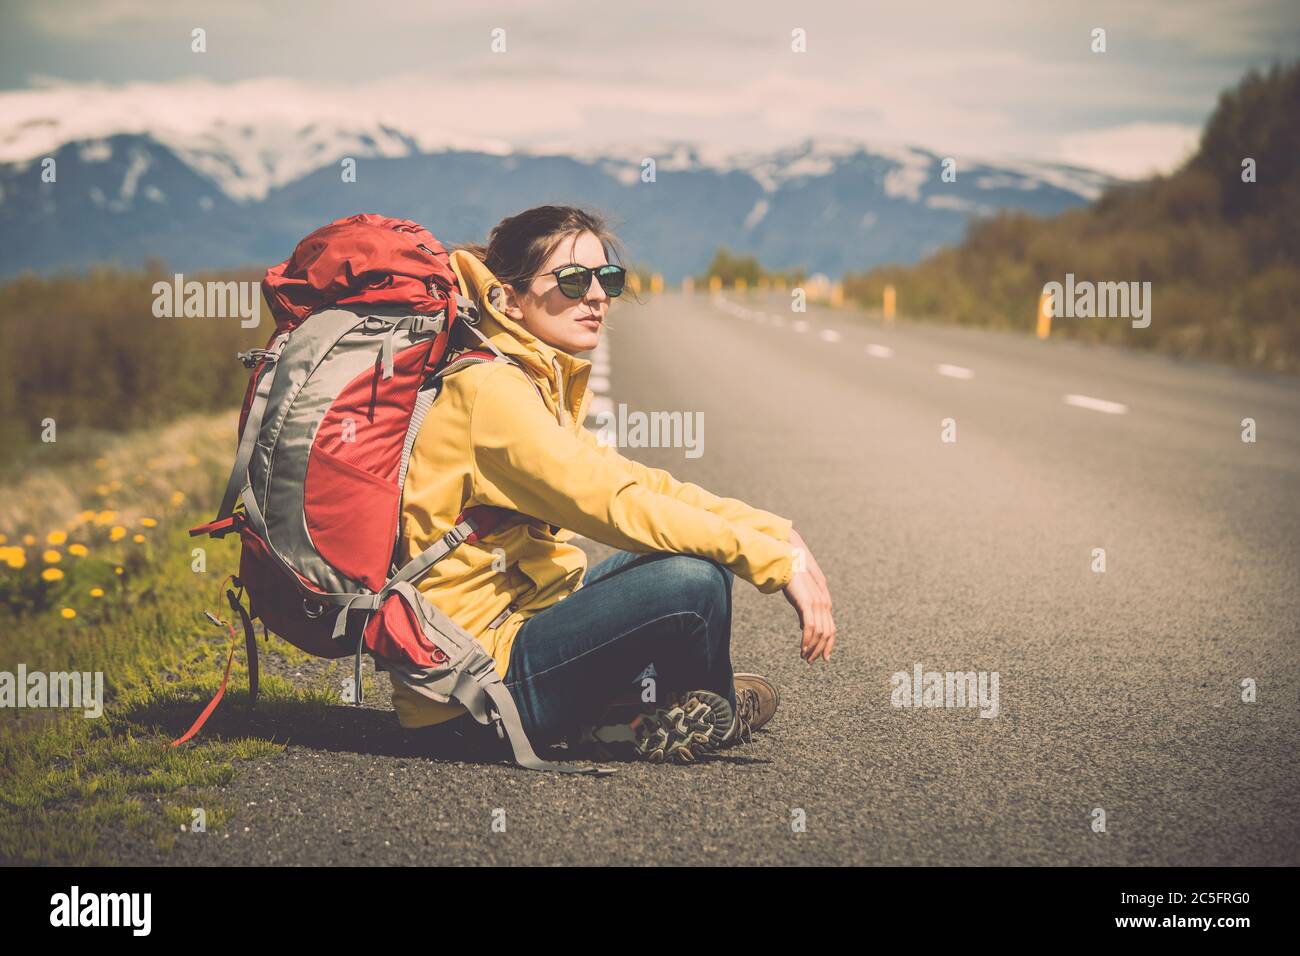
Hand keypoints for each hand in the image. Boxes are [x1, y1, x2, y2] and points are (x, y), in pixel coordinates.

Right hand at [783, 528, 834, 662]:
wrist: (787, 563)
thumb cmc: (792, 579)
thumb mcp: (801, 598)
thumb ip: (805, 612)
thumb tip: (804, 627)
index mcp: (824, 603)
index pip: (830, 629)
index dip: (828, 645)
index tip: (822, 657)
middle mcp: (824, 604)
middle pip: (827, 634)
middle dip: (819, 650)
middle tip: (811, 661)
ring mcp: (817, 603)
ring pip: (819, 633)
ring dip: (812, 648)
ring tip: (804, 657)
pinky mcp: (808, 603)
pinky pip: (810, 627)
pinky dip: (807, 640)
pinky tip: (802, 649)